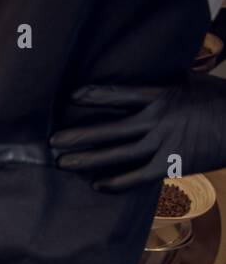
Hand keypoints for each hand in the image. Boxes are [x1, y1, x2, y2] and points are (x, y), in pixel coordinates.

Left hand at [50, 73, 225, 191]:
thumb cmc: (218, 101)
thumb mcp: (191, 83)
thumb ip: (165, 83)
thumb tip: (146, 78)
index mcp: (162, 95)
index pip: (120, 94)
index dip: (95, 95)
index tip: (72, 97)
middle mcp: (157, 119)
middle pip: (110, 128)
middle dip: (79, 135)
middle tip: (53, 142)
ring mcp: (162, 143)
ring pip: (117, 154)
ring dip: (88, 160)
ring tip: (64, 163)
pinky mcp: (170, 164)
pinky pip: (136, 176)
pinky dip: (115, 182)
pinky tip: (97, 185)